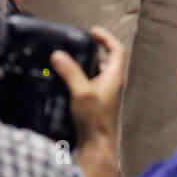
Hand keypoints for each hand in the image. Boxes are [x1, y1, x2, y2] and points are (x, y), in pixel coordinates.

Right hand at [51, 26, 125, 176]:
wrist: (99, 144)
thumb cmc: (95, 118)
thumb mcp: (81, 92)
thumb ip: (70, 72)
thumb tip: (58, 54)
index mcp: (115, 76)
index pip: (117, 49)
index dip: (107, 38)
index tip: (93, 32)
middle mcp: (114, 82)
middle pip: (109, 59)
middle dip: (95, 49)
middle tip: (79, 44)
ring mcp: (107, 93)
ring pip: (100, 72)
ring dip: (88, 63)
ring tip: (71, 59)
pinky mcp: (99, 102)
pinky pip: (93, 83)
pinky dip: (84, 76)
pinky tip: (69, 80)